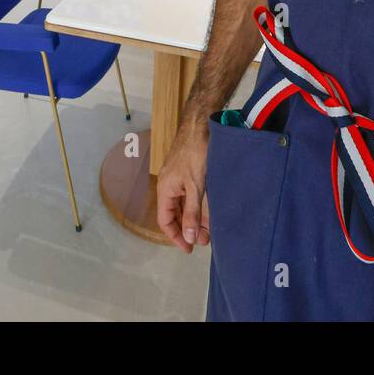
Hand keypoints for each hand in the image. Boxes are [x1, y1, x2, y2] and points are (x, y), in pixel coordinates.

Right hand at [156, 117, 210, 251]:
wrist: (200, 125)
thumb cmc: (195, 154)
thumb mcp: (196, 187)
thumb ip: (192, 212)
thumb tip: (190, 237)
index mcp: (165, 190)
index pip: (165, 221)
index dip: (176, 237)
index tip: (189, 249)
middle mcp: (169, 186)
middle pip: (175, 214)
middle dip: (188, 229)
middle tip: (204, 240)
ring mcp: (178, 179)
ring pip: (184, 205)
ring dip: (194, 218)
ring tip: (209, 230)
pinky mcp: (187, 173)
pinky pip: (190, 195)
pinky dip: (198, 206)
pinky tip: (209, 211)